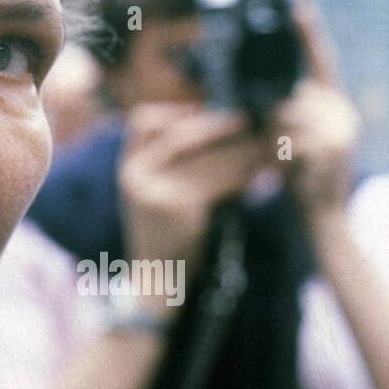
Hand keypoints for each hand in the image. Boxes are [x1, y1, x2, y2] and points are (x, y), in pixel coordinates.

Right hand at [118, 103, 268, 271]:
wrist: (156, 278)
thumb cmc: (164, 233)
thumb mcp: (153, 193)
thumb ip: (169, 163)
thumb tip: (213, 125)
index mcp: (126, 166)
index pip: (143, 122)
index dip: (175, 112)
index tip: (206, 110)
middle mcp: (134, 174)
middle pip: (179, 136)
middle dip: (216, 127)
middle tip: (247, 122)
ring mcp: (153, 190)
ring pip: (204, 159)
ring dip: (238, 151)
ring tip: (262, 149)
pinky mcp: (177, 207)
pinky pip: (216, 181)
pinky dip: (241, 175)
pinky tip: (259, 175)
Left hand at [269, 0, 359, 231]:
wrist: (323, 216)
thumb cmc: (301, 174)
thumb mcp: (292, 136)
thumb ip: (282, 111)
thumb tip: (252, 92)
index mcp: (334, 103)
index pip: (321, 61)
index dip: (309, 34)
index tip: (299, 4)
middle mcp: (342, 111)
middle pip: (291, 92)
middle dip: (269, 110)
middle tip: (262, 130)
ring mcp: (340, 130)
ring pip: (286, 114)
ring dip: (269, 133)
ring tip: (274, 154)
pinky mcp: (331, 149)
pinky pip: (289, 137)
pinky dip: (276, 148)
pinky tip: (279, 163)